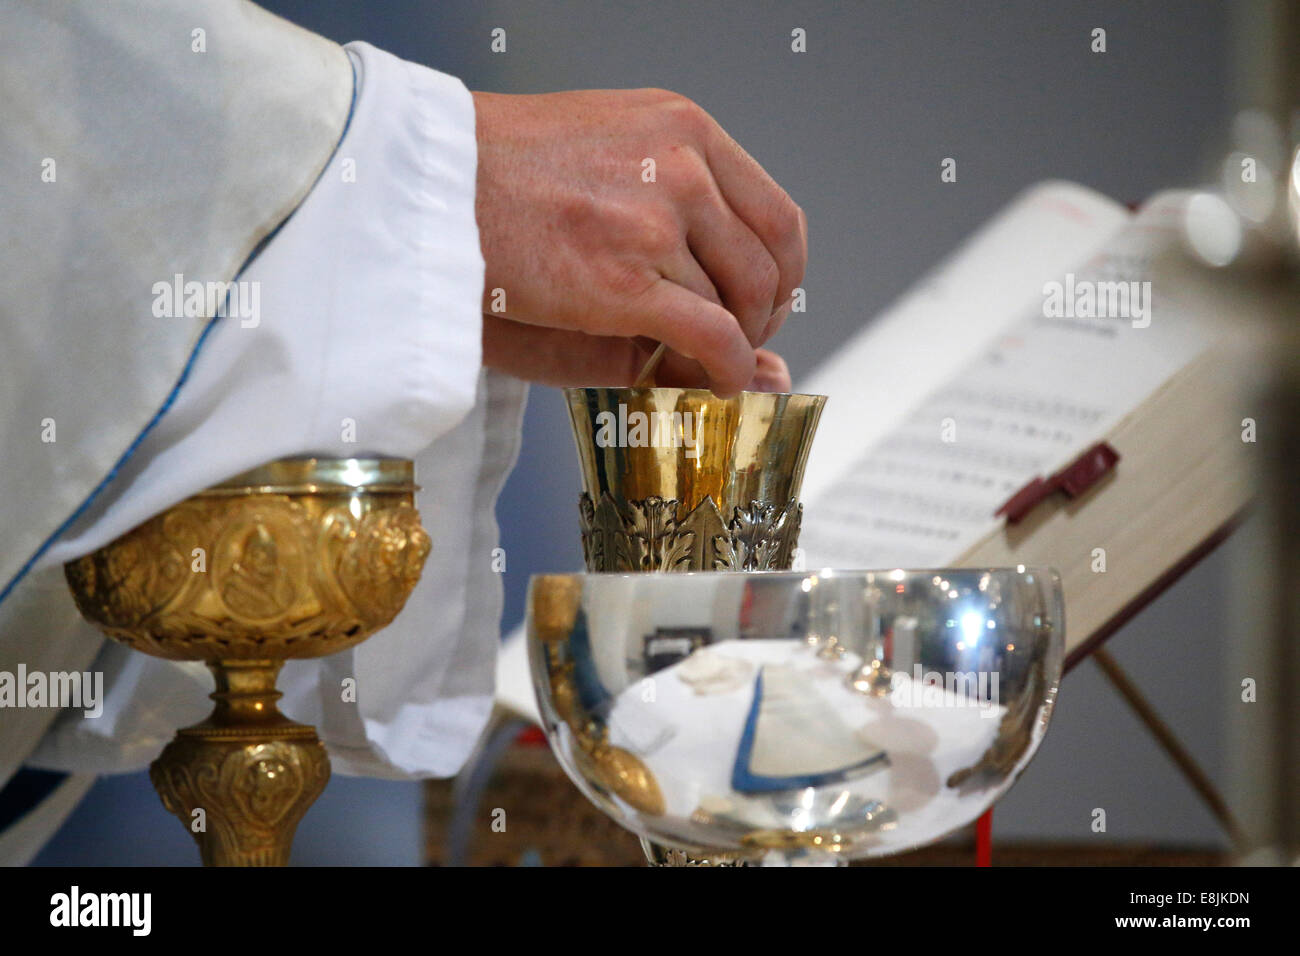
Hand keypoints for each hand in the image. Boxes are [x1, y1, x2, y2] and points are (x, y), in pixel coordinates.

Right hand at [473, 88, 804, 395]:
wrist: (427, 183)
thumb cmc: (500, 168)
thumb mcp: (607, 145)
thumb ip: (672, 190)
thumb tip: (724, 250)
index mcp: (683, 127)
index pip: (776, 214)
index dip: (781, 272)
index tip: (762, 300)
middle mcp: (681, 166)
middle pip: (768, 263)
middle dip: (763, 316)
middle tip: (739, 340)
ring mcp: (655, 222)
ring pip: (738, 304)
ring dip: (735, 347)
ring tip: (708, 362)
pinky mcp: (624, 281)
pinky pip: (713, 338)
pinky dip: (726, 369)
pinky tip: (714, 382)